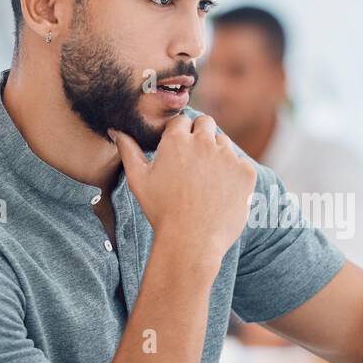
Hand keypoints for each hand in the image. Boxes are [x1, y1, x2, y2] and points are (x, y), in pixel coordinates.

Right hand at [111, 114, 256, 267]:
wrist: (191, 242)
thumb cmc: (161, 212)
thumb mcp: (139, 180)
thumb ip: (128, 150)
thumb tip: (116, 130)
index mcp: (176, 140)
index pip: (182, 120)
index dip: (180, 134)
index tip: (179, 152)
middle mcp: (204, 142)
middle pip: (206, 123)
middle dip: (201, 135)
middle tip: (195, 162)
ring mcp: (228, 156)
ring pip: (224, 144)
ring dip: (217, 155)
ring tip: (206, 183)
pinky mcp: (246, 172)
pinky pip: (241, 164)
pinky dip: (234, 175)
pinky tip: (221, 194)